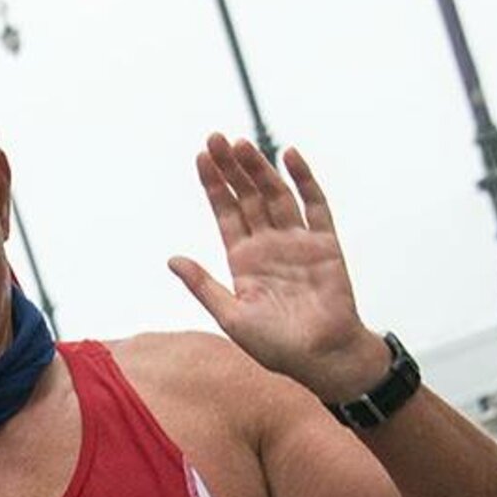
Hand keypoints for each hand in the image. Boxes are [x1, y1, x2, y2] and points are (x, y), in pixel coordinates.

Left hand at [168, 136, 386, 400]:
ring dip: (260, 169)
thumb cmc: (276, 346)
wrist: (321, 357)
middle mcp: (268, 245)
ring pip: (276, 195)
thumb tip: (171, 259)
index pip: (225, 213)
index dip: (214, 185)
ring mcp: (297, 242)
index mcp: (243, 261)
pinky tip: (289, 157)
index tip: (201, 157)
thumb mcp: (231, 316)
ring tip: (243, 144)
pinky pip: (315, 205)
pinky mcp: (324, 243)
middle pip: (248, 197)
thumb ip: (203, 285)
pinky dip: (304, 180)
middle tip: (216, 139)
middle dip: (232, 169)